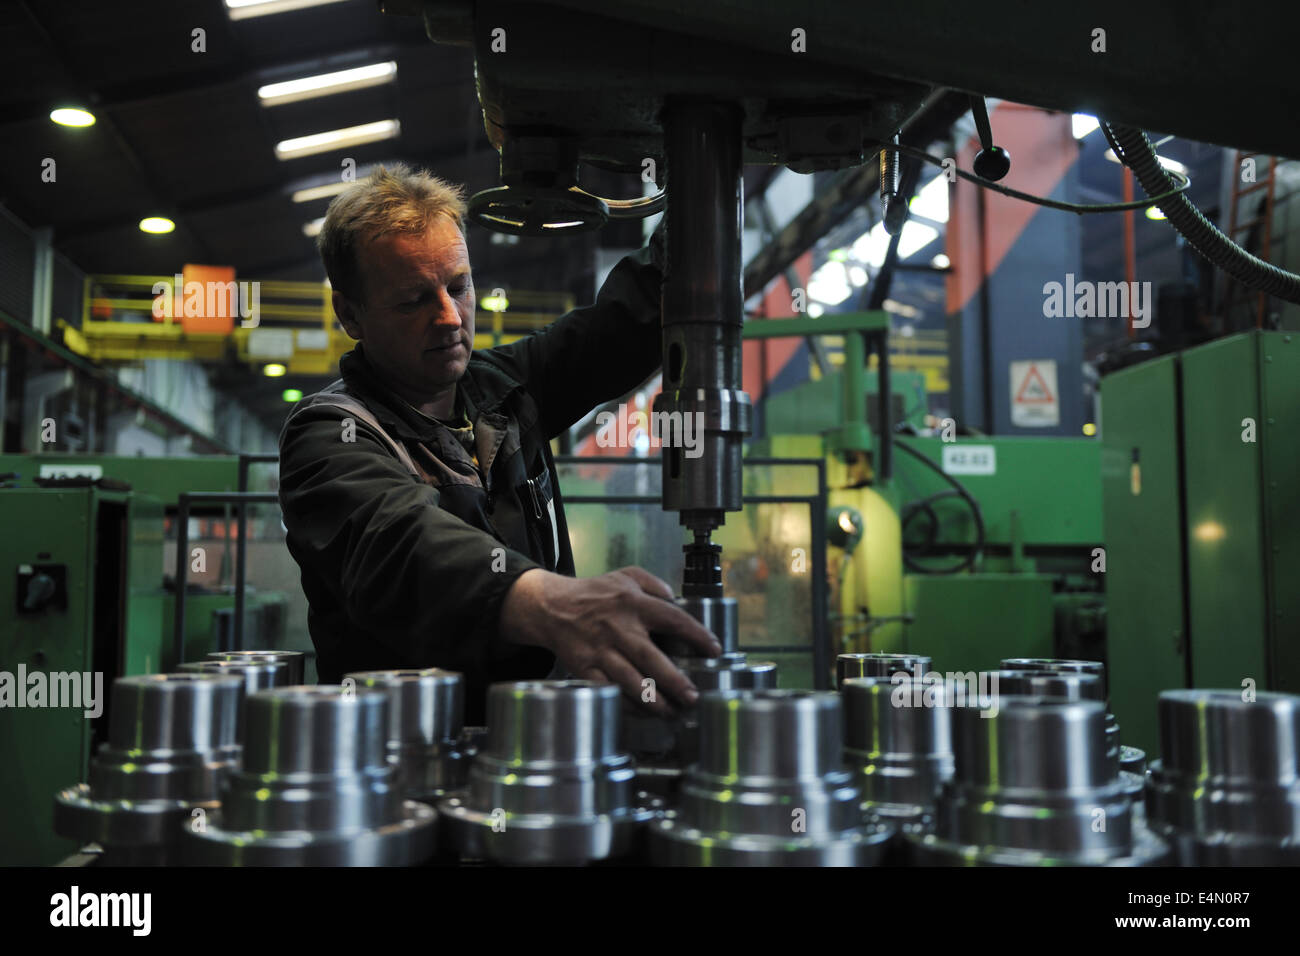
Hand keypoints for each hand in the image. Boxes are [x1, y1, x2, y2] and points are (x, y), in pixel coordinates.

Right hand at [500, 566, 720, 715]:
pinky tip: (643, 714)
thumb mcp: (626, 575)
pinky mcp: (584, 668)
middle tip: (693, 696)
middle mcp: (618, 627)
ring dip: (652, 700)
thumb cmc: (594, 593)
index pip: (672, 618)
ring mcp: (600, 650)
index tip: (715, 649)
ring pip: (628, 680)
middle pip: (650, 657)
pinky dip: (626, 704)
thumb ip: (655, 584)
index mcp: (633, 603)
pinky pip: (608, 690)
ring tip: (672, 712)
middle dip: (673, 680)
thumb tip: (676, 599)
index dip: (697, 635)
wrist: (551, 607)